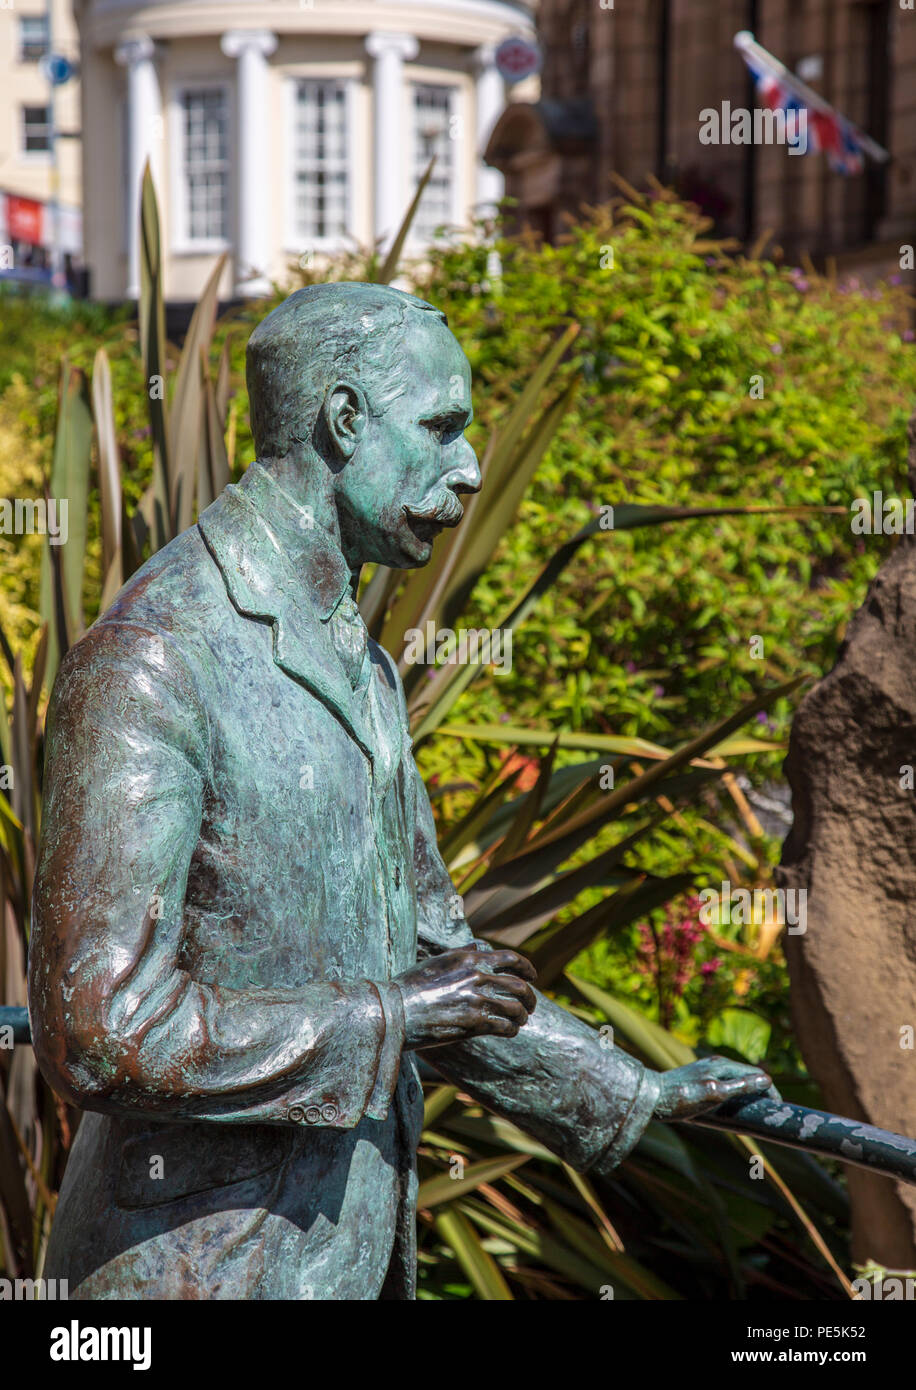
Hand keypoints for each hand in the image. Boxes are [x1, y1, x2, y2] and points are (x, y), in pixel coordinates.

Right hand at [394, 947, 536, 1049]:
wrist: (396, 1011)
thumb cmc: (412, 986)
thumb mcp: (437, 961)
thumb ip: (462, 953)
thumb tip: (478, 947)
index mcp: (470, 958)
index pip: (511, 958)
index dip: (527, 968)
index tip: (533, 976)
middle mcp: (478, 976)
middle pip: (519, 986)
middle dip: (530, 997)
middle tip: (530, 1005)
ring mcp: (477, 1000)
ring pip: (516, 1008)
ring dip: (522, 1016)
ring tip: (520, 1021)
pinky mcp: (474, 1023)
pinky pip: (505, 1027)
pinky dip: (512, 1030)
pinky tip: (509, 1031)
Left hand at [654, 1056, 778, 1121]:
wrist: (651, 1097)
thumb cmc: (682, 1098)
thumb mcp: (715, 1094)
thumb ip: (741, 1087)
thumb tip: (766, 1080)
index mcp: (723, 1065)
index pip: (757, 1075)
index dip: (771, 1091)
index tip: (779, 1109)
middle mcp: (716, 1064)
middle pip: (748, 1077)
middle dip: (761, 1093)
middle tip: (768, 1114)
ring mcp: (707, 1070)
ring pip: (736, 1082)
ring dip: (748, 1095)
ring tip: (754, 1114)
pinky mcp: (698, 1079)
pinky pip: (725, 1086)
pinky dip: (735, 1096)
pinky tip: (732, 1109)